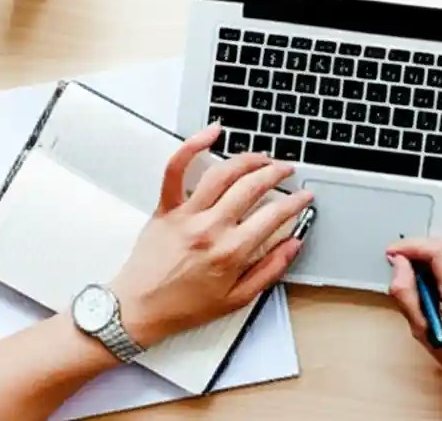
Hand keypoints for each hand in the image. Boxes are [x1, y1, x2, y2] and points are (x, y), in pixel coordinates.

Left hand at [108, 124, 313, 346]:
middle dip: (277, 174)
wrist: (137, 309)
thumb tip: (292, 245)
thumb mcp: (237, 299)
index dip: (296, 203)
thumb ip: (270, 270)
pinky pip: (176, 170)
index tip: (304, 198)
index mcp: (231, 252)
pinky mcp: (165, 208)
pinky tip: (211, 133)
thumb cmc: (183, 307)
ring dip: (248, 160)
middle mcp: (210, 228)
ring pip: (223, 174)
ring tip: (262, 158)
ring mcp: (186, 215)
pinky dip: (192, 147)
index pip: (274, 216)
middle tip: (287, 171)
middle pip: (252, 187)